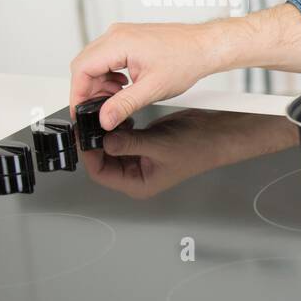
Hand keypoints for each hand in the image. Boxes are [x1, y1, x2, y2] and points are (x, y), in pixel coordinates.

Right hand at [69, 20, 232, 129]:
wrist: (205, 47)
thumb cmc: (186, 60)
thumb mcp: (153, 89)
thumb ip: (124, 105)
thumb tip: (104, 119)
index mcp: (118, 43)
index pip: (82, 69)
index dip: (77, 93)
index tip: (80, 111)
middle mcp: (116, 34)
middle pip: (85, 64)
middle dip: (88, 90)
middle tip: (98, 110)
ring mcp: (122, 35)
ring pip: (95, 62)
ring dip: (100, 83)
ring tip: (116, 100)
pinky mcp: (128, 39)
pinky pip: (107, 57)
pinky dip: (110, 75)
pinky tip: (123, 87)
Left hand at [81, 109, 298, 198]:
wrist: (217, 134)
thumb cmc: (198, 148)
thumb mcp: (159, 146)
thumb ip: (129, 144)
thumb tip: (103, 142)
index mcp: (139, 183)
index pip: (101, 173)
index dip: (89, 154)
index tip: (83, 135)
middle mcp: (136, 173)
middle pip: (102, 160)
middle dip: (95, 141)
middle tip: (88, 122)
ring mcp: (139, 158)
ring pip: (109, 146)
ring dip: (105, 132)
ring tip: (101, 117)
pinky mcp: (143, 144)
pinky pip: (120, 136)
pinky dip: (116, 126)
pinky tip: (117, 116)